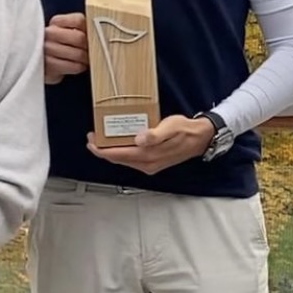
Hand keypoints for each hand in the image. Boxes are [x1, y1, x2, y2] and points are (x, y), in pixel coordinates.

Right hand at [43, 13, 88, 83]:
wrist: (43, 60)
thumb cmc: (64, 44)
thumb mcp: (71, 30)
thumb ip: (84, 26)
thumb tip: (103, 30)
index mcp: (57, 21)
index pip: (79, 20)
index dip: (91, 29)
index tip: (94, 34)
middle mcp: (48, 34)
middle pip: (79, 38)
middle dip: (90, 46)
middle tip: (93, 50)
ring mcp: (45, 50)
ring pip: (78, 54)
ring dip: (86, 59)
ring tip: (86, 58)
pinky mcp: (47, 67)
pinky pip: (74, 67)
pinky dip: (80, 67)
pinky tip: (78, 65)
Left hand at [86, 115, 214, 174]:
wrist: (200, 138)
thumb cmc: (185, 130)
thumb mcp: (171, 127)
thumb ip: (155, 134)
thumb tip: (139, 139)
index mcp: (148, 155)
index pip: (117, 155)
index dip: (101, 149)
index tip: (91, 140)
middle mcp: (146, 164)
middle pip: (118, 159)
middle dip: (103, 149)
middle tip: (94, 137)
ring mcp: (149, 165)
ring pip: (123, 160)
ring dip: (112, 151)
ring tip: (104, 138)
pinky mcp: (152, 163)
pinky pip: (131, 159)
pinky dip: (122, 152)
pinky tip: (121, 142)